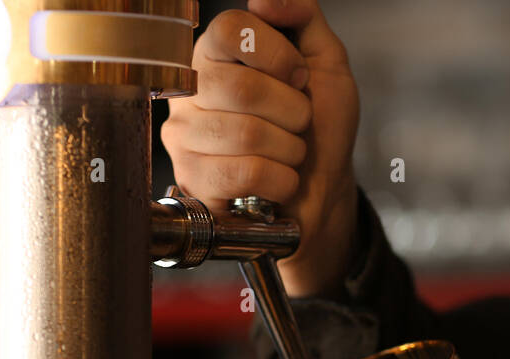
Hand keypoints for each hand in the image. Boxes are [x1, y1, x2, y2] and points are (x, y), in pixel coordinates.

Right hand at [161, 0, 360, 297]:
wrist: (324, 191)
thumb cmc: (321, 129)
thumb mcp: (325, 62)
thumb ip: (302, 16)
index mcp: (215, 55)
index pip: (229, 29)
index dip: (277, 55)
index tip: (299, 77)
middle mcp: (190, 92)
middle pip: (239, 86)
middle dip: (292, 110)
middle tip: (299, 124)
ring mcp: (184, 137)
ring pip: (246, 134)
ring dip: (290, 149)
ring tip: (289, 153)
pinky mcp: (193, 181)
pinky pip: (242, 173)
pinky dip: (280, 180)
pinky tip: (280, 181)